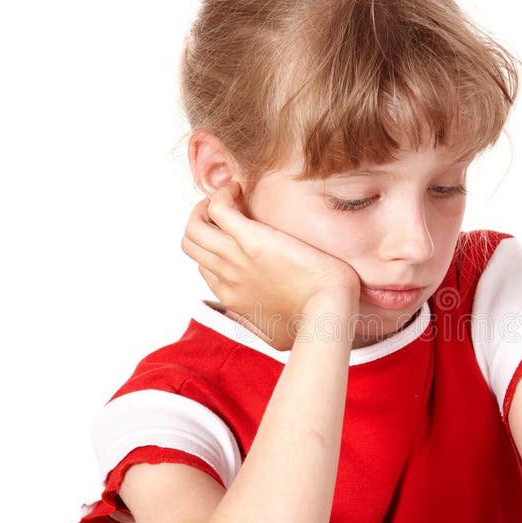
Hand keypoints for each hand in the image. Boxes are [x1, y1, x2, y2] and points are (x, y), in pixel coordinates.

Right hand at [182, 183, 359, 348]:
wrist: (329, 311)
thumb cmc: (313, 323)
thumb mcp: (275, 334)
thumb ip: (256, 324)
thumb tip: (247, 315)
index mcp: (232, 298)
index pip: (205, 266)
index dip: (213, 246)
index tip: (232, 231)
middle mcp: (227, 276)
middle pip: (192, 244)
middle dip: (202, 221)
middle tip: (226, 208)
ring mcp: (236, 258)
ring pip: (196, 226)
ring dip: (207, 205)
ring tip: (232, 195)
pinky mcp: (252, 239)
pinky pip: (218, 209)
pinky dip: (223, 194)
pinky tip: (240, 188)